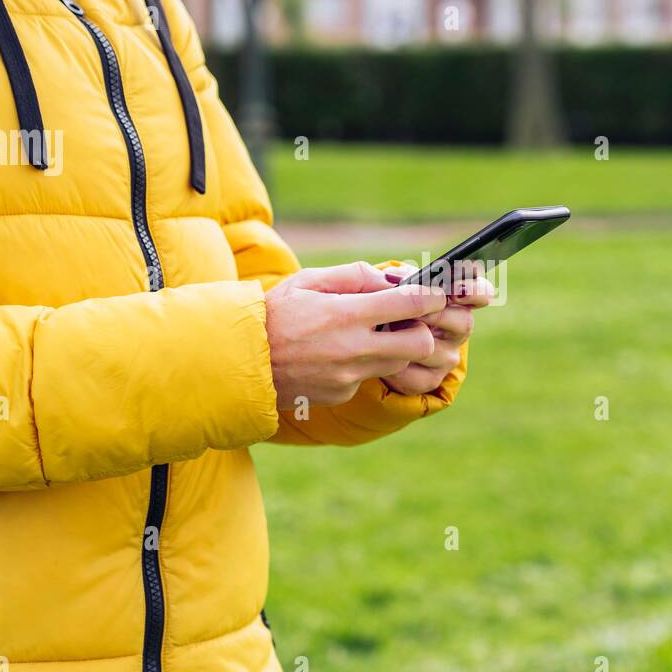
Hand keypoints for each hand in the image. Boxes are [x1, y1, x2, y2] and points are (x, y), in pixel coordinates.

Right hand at [265, 262, 446, 409]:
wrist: (236, 362)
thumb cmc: (273, 314)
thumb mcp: (308, 281)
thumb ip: (353, 277)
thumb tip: (392, 280)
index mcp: (346, 315)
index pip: (411, 305)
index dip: (431, 297)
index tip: (434, 293)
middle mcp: (352, 349)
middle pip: (419, 344)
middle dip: (422, 330)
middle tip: (408, 319)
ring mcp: (347, 377)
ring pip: (397, 363)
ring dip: (395, 348)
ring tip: (370, 333)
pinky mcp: (340, 395)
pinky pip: (367, 377)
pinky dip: (363, 365)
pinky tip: (336, 355)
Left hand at [380, 264, 495, 396]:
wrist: (378, 341)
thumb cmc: (393, 305)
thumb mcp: (399, 286)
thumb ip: (404, 278)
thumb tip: (398, 279)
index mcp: (458, 300)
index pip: (481, 292)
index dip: (475, 290)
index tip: (458, 289)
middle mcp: (459, 328)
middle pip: (464, 322)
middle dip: (438, 315)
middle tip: (417, 311)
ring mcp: (448, 356)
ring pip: (436, 350)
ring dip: (409, 339)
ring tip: (386, 329)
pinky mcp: (431, 379)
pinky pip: (418, 377)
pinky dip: (397, 368)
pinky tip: (383, 356)